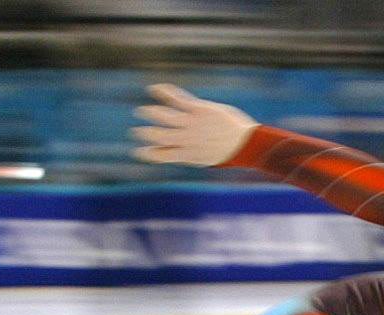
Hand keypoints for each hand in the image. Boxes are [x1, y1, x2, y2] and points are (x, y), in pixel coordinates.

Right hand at [131, 84, 256, 167]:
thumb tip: (187, 153)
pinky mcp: (198, 110)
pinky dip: (164, 92)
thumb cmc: (232, 150)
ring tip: (141, 112)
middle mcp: (186, 140)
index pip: (162, 155)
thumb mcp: (209, 157)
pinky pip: (177, 99)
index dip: (148, 154)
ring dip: (151, 114)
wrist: (247, 144)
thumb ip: (195, 153)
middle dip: (146, 134)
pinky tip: (154, 88)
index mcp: (188, 155)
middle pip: (159, 137)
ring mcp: (191, 125)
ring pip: (164, 118)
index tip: (138, 151)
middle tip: (136, 132)